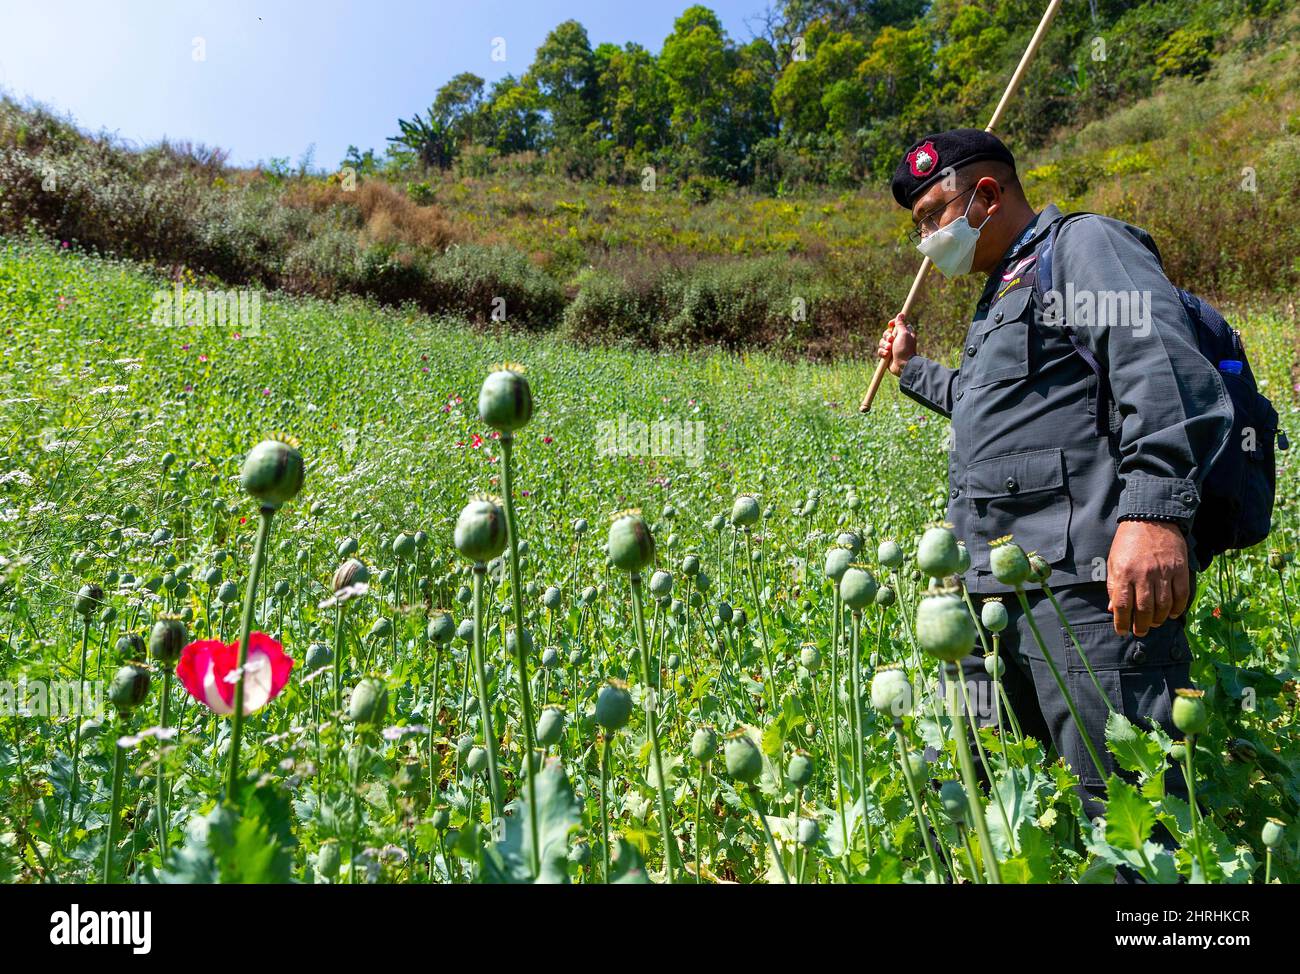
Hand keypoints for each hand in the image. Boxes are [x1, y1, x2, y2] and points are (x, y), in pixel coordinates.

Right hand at [877, 312, 915, 375]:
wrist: (903, 365)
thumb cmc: (905, 349)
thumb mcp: (904, 334)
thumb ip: (900, 324)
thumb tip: (901, 314)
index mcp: (904, 333)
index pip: (897, 324)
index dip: (893, 323)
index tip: (890, 324)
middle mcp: (898, 339)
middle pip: (887, 332)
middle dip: (887, 336)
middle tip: (891, 340)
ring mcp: (892, 347)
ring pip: (882, 341)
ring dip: (884, 345)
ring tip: (889, 350)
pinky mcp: (887, 354)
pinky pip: (880, 350)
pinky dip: (882, 352)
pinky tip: (887, 355)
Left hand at [1106, 520, 1190, 636]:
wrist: (1151, 518)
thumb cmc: (1128, 541)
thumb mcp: (1113, 561)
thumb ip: (1113, 585)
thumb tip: (1113, 609)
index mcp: (1124, 573)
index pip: (1122, 605)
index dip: (1121, 622)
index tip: (1121, 631)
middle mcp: (1144, 575)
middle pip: (1144, 609)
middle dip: (1141, 625)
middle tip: (1140, 632)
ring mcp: (1163, 573)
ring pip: (1163, 606)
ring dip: (1159, 619)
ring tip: (1154, 624)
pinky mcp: (1179, 569)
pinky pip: (1181, 595)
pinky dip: (1178, 608)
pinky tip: (1173, 614)